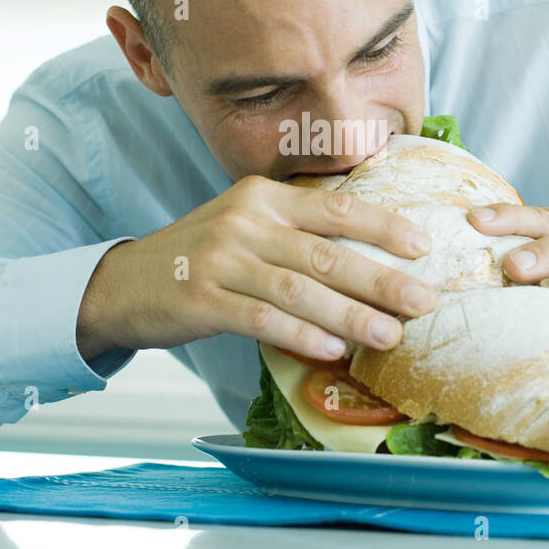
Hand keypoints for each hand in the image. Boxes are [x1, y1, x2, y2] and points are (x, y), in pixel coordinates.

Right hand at [77, 176, 435, 363]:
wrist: (123, 284)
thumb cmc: (201, 258)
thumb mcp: (246, 227)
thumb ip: (297, 233)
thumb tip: (370, 261)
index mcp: (263, 196)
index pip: (336, 207)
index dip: (383, 226)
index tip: (423, 246)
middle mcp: (244, 221)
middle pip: (325, 251)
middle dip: (381, 278)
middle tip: (424, 300)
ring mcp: (221, 260)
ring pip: (299, 288)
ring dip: (349, 315)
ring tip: (389, 336)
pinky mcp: (202, 299)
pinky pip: (262, 318)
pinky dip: (300, 334)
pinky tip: (332, 351)